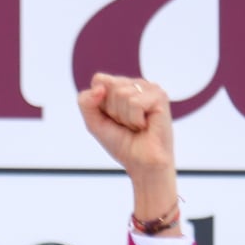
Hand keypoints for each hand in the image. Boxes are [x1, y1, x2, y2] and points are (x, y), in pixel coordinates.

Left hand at [77, 72, 180, 231]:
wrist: (142, 163)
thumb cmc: (122, 143)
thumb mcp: (93, 122)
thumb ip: (85, 102)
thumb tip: (99, 87)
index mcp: (121, 86)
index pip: (98, 80)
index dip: (99, 103)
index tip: (111, 118)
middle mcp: (135, 84)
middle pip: (109, 86)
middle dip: (112, 111)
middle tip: (126, 124)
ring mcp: (149, 88)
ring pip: (121, 94)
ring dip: (124, 117)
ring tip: (136, 126)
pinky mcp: (159, 96)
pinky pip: (135, 102)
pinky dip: (135, 120)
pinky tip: (145, 125)